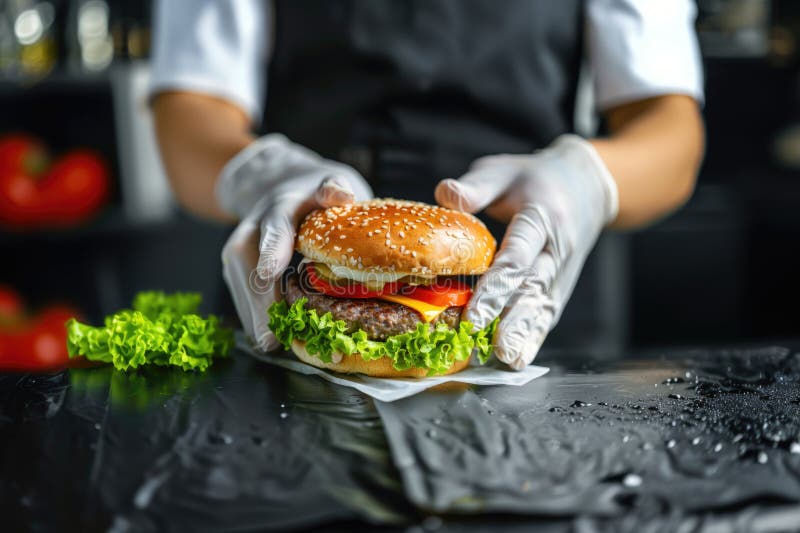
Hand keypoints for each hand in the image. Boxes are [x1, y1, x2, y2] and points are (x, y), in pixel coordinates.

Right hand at [218, 134, 372, 350]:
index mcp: (276, 210)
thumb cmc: (311, 194)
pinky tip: (273, 340)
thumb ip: (333, 188)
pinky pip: (245, 300)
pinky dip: (259, 321)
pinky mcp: (237, 274)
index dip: (272, 250)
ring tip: (275, 345)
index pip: (273, 230)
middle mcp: (249, 233)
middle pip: (249, 270)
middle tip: (272, 337)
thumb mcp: (326, 182)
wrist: (279, 189)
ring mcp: (238, 255)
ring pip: (243, 290)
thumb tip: (342, 194)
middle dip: (260, 304)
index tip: (272, 272)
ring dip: (258, 320)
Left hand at [435, 135, 617, 368]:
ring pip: (543, 307)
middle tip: (491, 348)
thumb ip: (476, 187)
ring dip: (526, 336)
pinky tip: (516, 360)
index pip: (517, 256)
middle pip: (534, 289)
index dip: (496, 286)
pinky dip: (533, 338)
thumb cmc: (533, 179)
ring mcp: (562, 272)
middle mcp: (557, 250)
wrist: (586, 187)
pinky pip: (547, 314)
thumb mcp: (504, 171)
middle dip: (512, 320)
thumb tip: (444, 195)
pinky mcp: (560, 287)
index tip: (475, 313)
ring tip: (507, 362)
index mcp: (542, 217)